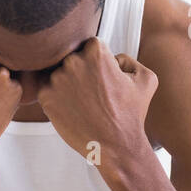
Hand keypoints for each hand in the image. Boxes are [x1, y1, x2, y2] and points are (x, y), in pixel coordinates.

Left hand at [37, 37, 157, 170]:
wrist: (115, 145)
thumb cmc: (131, 115)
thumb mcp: (145, 79)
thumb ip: (128, 58)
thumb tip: (112, 56)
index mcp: (96, 52)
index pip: (88, 45)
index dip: (95, 61)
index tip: (100, 77)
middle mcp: (74, 61)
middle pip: (70, 58)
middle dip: (79, 72)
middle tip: (91, 93)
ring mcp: (57, 79)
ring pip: (57, 74)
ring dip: (65, 85)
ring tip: (82, 103)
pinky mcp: (45, 96)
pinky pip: (46, 89)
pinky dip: (55, 98)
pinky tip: (71, 109)